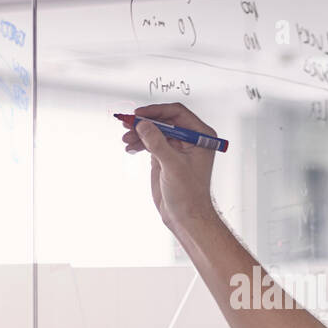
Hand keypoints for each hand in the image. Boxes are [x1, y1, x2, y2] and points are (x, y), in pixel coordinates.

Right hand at [119, 102, 217, 229]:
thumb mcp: (173, 166)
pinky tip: (130, 147)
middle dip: (145, 123)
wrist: (185, 216)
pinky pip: (150, 143)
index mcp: (201, 136)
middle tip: (128, 125)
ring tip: (126, 139)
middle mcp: (190, 139)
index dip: (157, 111)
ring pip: (155, 131)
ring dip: (139, 134)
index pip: (177, 113)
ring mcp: (177, 147)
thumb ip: (158, 143)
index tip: (140, 115)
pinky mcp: (165, 156)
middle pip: (164, 121)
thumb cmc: (189, 195)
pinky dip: (139, 143)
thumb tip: (144, 124)